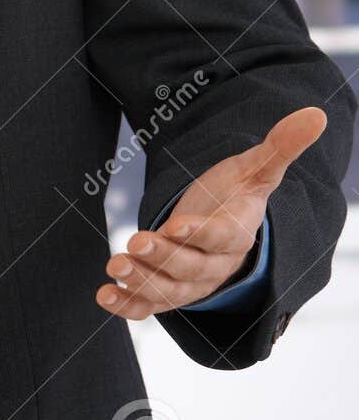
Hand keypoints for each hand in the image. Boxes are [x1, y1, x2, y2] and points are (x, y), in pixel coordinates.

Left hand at [95, 106, 326, 319]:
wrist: (226, 227)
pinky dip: (129, 306)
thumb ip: (280, 145)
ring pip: (169, 290)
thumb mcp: (257, 168)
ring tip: (115, 267)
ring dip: (142, 283)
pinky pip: (151, 306)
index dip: (201, 234)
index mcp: (238, 233)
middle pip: (191, 267)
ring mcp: (193, 282)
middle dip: (162, 257)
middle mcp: (216, 264)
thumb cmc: (238, 193)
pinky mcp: (170, 292)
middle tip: (134, 242)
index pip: (222, 238)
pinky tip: (104, 296)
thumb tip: (315, 113)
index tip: (175, 225)